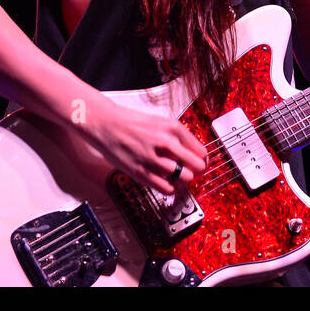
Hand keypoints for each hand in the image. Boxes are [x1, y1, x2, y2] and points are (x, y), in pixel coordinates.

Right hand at [83, 98, 207, 197]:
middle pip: (197, 166)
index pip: (201, 151)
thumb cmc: (133, 122)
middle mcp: (165, 142)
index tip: (199, 163)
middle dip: (196, 171)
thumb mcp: (161, 122)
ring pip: (183, 178)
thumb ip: (178, 136)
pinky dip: (170, 188)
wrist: (107, 123)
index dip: (202, 160)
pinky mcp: (140, 172)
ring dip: (183, 180)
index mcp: (173, 128)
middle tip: (191, 172)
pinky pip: (166, 188)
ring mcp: (153, 158)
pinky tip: (166, 182)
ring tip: (177, 177)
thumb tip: (194, 152)